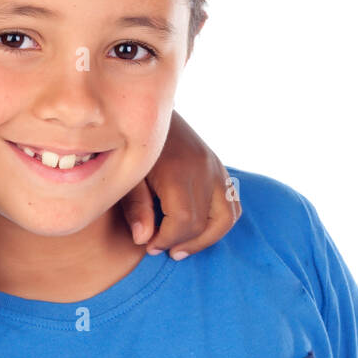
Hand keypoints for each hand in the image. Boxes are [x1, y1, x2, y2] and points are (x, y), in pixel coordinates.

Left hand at [119, 110, 239, 258]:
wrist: (147, 108)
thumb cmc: (130, 143)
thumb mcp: (126, 174)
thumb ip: (135, 206)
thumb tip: (143, 240)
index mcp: (178, 170)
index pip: (184, 220)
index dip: (167, 240)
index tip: (149, 246)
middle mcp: (203, 169)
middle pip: (205, 222)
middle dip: (183, 242)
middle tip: (159, 248)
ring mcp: (215, 167)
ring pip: (227, 216)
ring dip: (207, 238)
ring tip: (181, 247)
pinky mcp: (218, 166)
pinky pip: (231, 203)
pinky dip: (218, 222)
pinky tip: (195, 229)